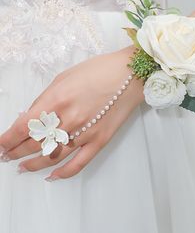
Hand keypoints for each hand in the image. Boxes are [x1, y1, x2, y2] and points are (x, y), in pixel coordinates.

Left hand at [0, 46, 143, 180]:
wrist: (129, 75)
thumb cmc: (98, 70)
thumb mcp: (64, 77)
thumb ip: (45, 99)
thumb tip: (31, 117)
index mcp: (57, 100)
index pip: (24, 127)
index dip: (8, 139)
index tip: (1, 144)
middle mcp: (69, 119)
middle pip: (35, 143)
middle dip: (16, 152)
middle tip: (7, 155)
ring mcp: (85, 133)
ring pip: (53, 157)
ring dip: (33, 164)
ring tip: (22, 167)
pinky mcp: (100, 140)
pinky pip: (79, 163)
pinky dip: (64, 173)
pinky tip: (52, 176)